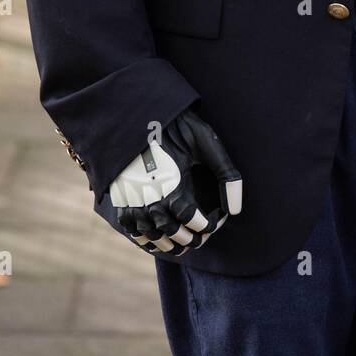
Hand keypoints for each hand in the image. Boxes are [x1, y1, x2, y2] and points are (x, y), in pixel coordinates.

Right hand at [109, 106, 242, 256]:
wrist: (140, 112)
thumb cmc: (178, 125)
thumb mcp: (207, 143)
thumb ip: (226, 174)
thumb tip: (235, 209)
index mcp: (172, 186)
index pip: (194, 222)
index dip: (209, 225)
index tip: (217, 221)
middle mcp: (150, 198)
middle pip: (174, 233)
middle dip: (192, 237)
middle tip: (204, 235)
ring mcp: (133, 199)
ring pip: (153, 236)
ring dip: (170, 243)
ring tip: (183, 243)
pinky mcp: (120, 196)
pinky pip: (131, 229)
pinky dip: (145, 240)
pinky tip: (157, 241)